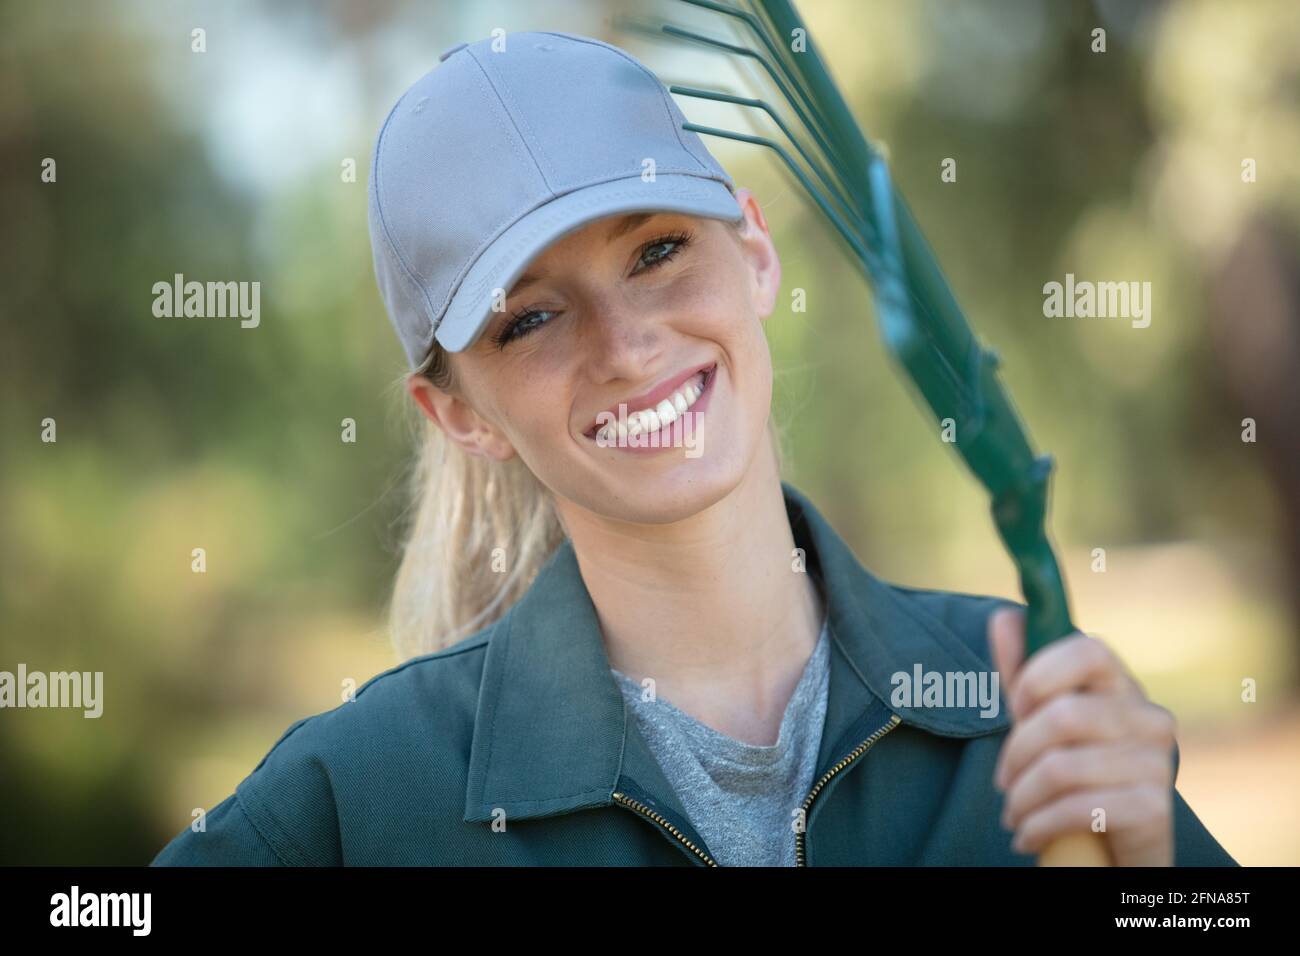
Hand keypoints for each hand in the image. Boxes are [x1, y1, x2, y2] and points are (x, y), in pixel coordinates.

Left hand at [988, 606, 1176, 865]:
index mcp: (1121, 689)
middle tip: (1003, 781)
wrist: (1117, 849)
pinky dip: (1038, 825)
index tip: (1016, 706)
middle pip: (1063, 715)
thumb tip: (1003, 617)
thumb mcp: (1042, 723)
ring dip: (1022, 798)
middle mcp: (1149, 719)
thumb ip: (1023, 674)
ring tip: (1014, 813)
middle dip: (1016, 753)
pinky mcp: (1155, 809)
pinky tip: (1027, 835)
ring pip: (1061, 767)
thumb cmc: (1074, 774)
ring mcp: (1157, 763)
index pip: (1089, 649)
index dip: (1041, 673)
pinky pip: (1078, 808)